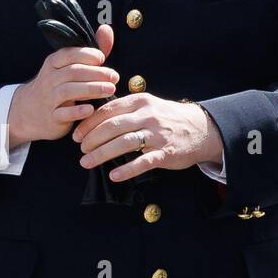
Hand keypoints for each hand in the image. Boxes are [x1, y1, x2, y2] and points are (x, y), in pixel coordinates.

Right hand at [7, 25, 118, 147]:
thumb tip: (106, 28)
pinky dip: (77, 111)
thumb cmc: (58, 84)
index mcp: (54, 63)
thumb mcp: (71, 66)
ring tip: (110, 89)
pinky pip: (62, 113)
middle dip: (96, 73)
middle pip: (72, 72)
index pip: (69, 54)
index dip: (87, 54)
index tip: (102, 58)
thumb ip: (91, 51)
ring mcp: (49, 99)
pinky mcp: (51, 117)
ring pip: (68, 91)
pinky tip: (91, 109)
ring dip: (91, 89)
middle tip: (114, 77)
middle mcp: (50, 79)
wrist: (28, 111)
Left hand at [72, 94, 223, 182]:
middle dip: (91, 140)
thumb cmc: (167, 118)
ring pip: (123, 143)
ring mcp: (158, 134)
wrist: (201, 128)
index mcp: (141, 101)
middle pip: (112, 127)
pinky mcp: (165, 152)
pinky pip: (142, 162)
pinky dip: (126, 170)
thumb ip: (125, 109)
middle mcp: (149, 116)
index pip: (108, 110)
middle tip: (81, 150)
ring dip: (101, 154)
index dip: (88, 124)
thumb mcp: (148, 105)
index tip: (76, 135)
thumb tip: (92, 119)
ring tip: (87, 163)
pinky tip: (114, 176)